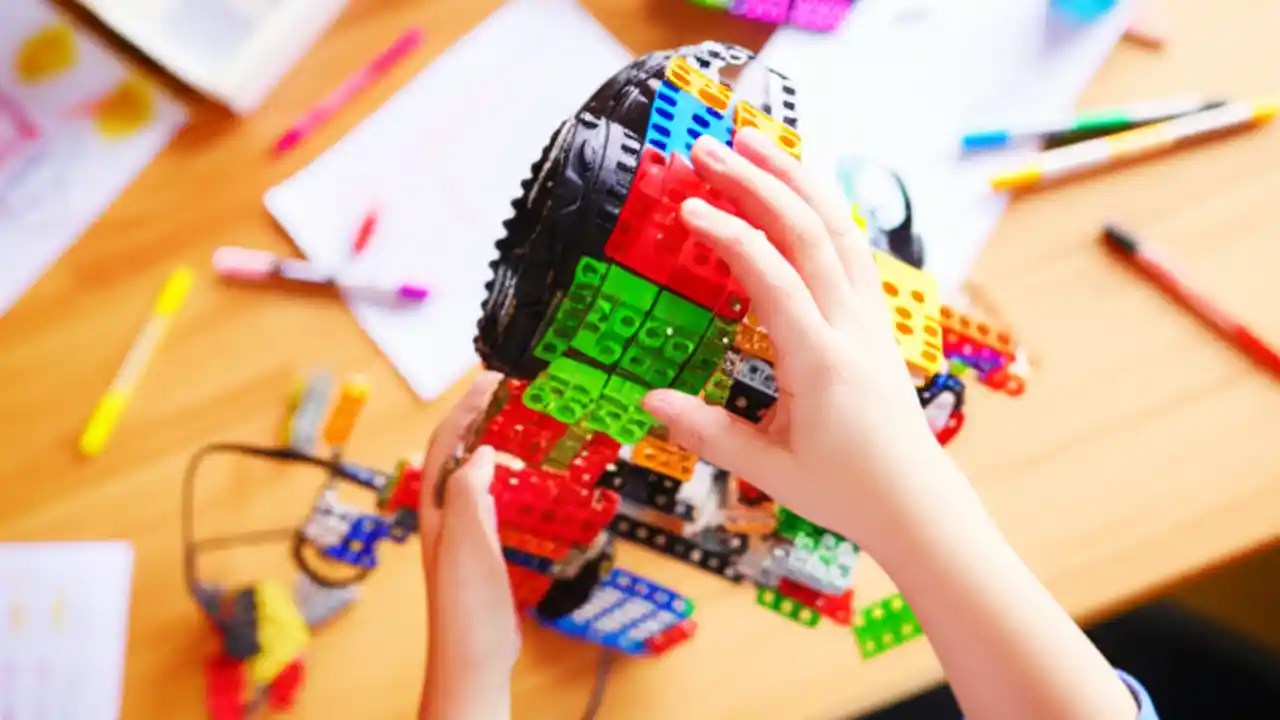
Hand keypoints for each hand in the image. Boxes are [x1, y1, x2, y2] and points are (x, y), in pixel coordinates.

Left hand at [418, 372, 517, 719]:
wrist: (473, 662)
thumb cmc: (467, 608)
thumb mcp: (467, 539)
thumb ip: (470, 490)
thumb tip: (485, 450)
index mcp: (436, 507)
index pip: (449, 441)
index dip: (468, 406)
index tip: (495, 379)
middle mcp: (444, 515)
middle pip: (458, 451)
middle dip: (480, 416)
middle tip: (511, 392)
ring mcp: (462, 532)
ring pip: (475, 472)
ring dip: (494, 441)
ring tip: (521, 424)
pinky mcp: (482, 550)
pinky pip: (493, 496)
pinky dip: (509, 475)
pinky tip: (527, 481)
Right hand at [642, 129, 955, 548]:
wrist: (915, 501)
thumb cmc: (845, 491)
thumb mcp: (769, 471)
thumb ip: (708, 432)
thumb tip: (649, 401)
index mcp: (821, 361)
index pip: (773, 278)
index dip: (730, 235)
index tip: (690, 207)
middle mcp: (850, 327)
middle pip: (807, 233)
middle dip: (757, 182)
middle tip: (709, 149)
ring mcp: (869, 318)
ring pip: (836, 229)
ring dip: (796, 179)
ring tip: (755, 142)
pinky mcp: (875, 320)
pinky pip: (852, 249)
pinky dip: (824, 208)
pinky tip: (801, 189)